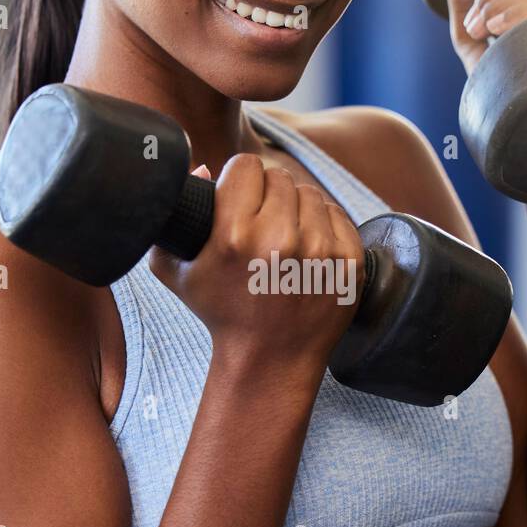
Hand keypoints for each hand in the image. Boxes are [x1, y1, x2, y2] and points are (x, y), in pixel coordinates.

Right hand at [149, 155, 364, 372]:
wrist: (271, 360)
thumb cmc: (222, 313)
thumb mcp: (178, 271)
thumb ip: (177, 216)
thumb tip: (202, 167)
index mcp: (235, 237)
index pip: (246, 166)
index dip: (239, 180)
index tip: (238, 200)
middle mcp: (280, 240)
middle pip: (279, 177)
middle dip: (268, 195)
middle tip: (261, 225)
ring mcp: (321, 251)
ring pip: (310, 193)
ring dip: (296, 209)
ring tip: (284, 239)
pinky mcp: (350, 262)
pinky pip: (337, 214)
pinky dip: (323, 226)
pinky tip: (308, 252)